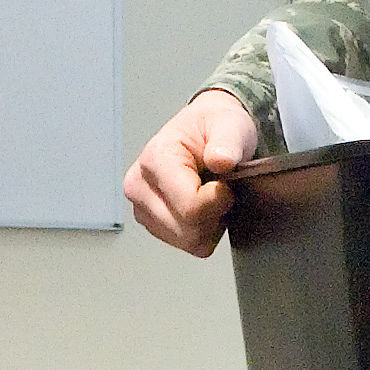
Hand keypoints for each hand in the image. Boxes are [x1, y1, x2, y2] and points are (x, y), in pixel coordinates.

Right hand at [123, 89, 260, 256]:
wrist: (205, 130)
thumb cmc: (214, 126)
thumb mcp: (230, 124)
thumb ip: (228, 141)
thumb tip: (221, 160)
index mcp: (155, 159)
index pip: (189, 207)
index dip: (218, 202)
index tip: (227, 185)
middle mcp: (139, 187)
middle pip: (186, 231)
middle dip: (214, 215)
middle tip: (221, 188)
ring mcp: (142, 209)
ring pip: (188, 242)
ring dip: (209, 225)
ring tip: (211, 195)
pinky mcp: (152, 224)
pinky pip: (188, 245)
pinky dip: (203, 231)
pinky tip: (204, 206)